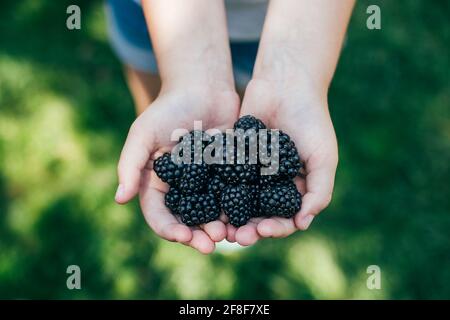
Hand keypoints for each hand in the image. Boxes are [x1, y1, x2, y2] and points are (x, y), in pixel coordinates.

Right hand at [116, 85, 238, 253]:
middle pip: (188, 221)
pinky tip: (250, 218)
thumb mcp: (143, 132)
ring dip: (222, 228)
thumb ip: (130, 164)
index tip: (183, 237)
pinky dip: (241, 210)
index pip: (159, 215)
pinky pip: (235, 197)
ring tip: (233, 236)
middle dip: (199, 235)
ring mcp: (207, 184)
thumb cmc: (168, 108)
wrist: (203, 88)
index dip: (169, 229)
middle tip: (213, 244)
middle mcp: (182, 189)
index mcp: (158, 183)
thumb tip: (119, 199)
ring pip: (213, 214)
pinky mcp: (229, 175)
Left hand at [229, 76, 337, 245]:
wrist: (286, 84)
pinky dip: (215, 190)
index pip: (285, 218)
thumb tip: (303, 224)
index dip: (275, 228)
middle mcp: (271, 185)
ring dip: (230, 217)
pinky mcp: (232, 157)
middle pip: (259, 215)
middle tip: (236, 237)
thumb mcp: (324, 157)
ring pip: (238, 202)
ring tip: (219, 227)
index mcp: (294, 188)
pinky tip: (205, 200)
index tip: (263, 230)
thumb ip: (319, 190)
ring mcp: (251, 172)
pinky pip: (223, 177)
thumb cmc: (312, 120)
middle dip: (249, 228)